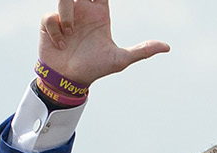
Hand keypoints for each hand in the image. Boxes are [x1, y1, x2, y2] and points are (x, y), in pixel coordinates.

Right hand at [39, 0, 169, 87]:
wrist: (70, 81)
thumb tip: (167, 47)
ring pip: (64, 0)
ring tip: (71, 32)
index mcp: (99, 14)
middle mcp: (82, 11)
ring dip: (67, 14)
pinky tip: (60, 44)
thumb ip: (142, 51)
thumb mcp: (120, 60)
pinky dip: (56, 29)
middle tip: (83, 0)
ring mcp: (65, 17)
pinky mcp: (49, 25)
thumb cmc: (95, 68)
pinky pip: (50, 17)